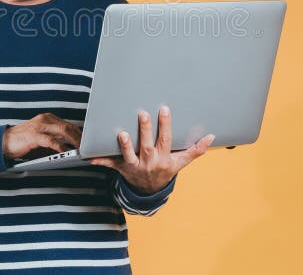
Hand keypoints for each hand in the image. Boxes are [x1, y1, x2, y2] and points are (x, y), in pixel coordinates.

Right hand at [2, 113, 81, 159]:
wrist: (3, 142)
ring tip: (80, 149)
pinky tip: (66, 152)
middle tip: (88, 147)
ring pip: (63, 131)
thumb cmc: (23, 142)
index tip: (87, 142)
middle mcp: (45, 119)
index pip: (68, 124)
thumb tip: (70, 149)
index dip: (79, 133)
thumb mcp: (41, 138)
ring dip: (74, 141)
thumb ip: (55, 141)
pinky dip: (60, 146)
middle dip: (80, 137)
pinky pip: (51, 140)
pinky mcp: (34, 135)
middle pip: (68, 126)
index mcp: (48, 118)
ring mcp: (39, 126)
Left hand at [91, 106, 214, 193]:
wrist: (150, 192)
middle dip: (145, 131)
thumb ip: (196, 150)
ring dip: (125, 146)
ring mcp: (134, 166)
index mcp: (164, 158)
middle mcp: (149, 162)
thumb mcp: (181, 162)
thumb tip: (212, 137)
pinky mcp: (121, 168)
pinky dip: (101, 161)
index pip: (165, 140)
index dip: (165, 125)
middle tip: (143, 114)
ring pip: (129, 156)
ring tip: (122, 133)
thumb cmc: (165, 171)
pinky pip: (110, 164)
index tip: (164, 109)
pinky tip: (90, 156)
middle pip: (147, 146)